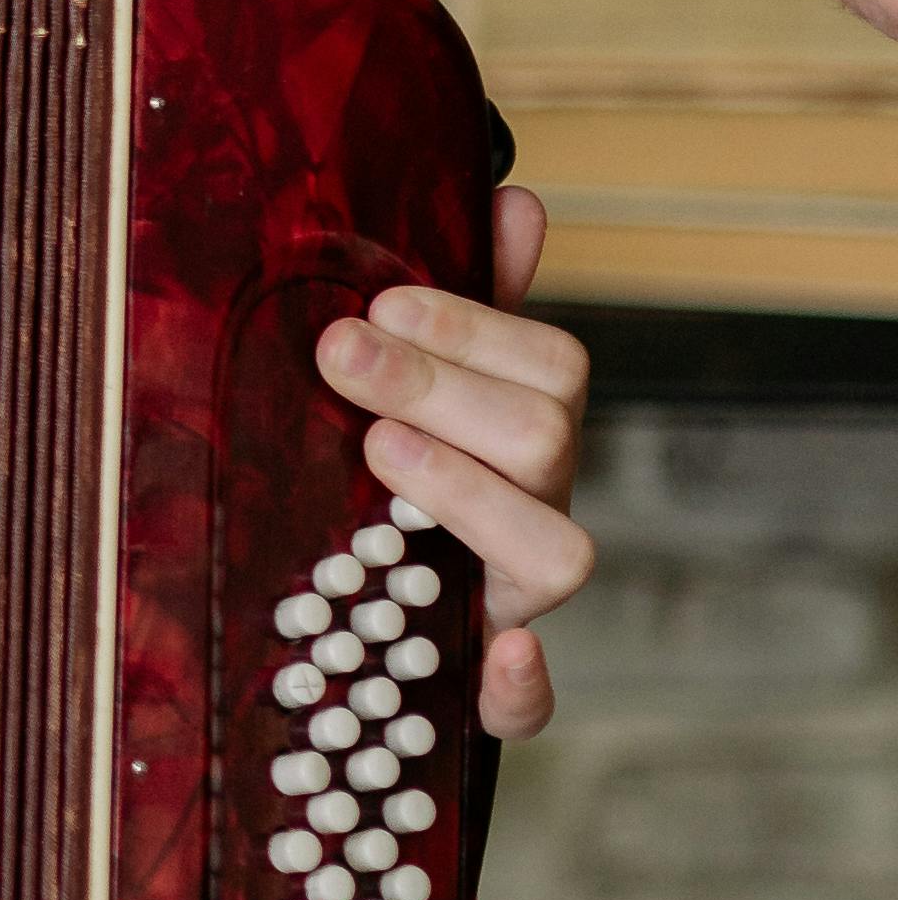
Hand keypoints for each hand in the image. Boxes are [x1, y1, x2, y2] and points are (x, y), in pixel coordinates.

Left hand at [311, 183, 593, 744]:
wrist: (359, 627)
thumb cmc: (390, 478)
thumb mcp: (424, 388)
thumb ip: (473, 302)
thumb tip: (517, 197)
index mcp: (528, 436)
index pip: (554, 365)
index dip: (476, 329)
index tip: (382, 304)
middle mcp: (537, 513)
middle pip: (546, 441)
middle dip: (442, 390)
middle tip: (341, 356)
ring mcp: (517, 601)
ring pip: (558, 554)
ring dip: (472, 499)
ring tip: (380, 454)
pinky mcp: (486, 692)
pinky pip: (531, 702)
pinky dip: (523, 685)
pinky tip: (500, 653)